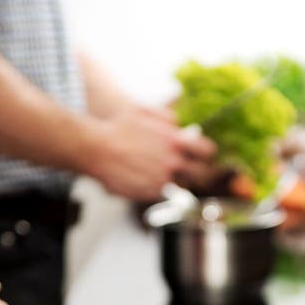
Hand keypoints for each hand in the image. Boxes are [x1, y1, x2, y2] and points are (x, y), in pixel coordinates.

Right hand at [83, 105, 216, 200]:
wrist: (96, 148)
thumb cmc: (118, 127)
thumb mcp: (144, 110)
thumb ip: (167, 117)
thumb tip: (180, 126)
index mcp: (176, 141)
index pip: (208, 152)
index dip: (206, 154)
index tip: (200, 155)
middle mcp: (173, 163)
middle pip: (200, 175)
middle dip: (195, 172)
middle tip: (183, 169)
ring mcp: (162, 180)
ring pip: (178, 185)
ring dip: (171, 179)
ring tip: (152, 169)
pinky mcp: (149, 193)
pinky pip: (160, 192)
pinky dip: (153, 186)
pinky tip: (139, 175)